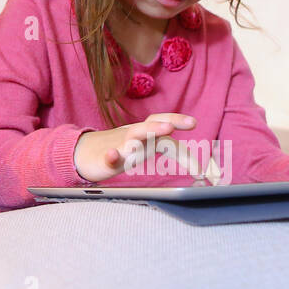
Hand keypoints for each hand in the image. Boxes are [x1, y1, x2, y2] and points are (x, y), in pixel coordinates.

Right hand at [73, 114, 198, 181]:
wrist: (82, 154)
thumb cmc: (119, 150)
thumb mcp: (145, 146)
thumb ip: (167, 146)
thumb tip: (199, 163)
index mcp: (145, 133)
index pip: (167, 130)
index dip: (186, 145)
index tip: (205, 168)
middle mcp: (134, 135)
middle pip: (153, 122)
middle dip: (173, 120)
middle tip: (192, 122)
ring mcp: (119, 145)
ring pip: (135, 133)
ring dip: (151, 129)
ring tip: (167, 128)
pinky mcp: (104, 157)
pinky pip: (108, 156)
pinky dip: (111, 155)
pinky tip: (112, 156)